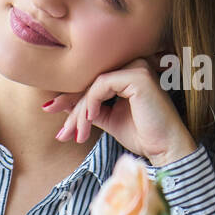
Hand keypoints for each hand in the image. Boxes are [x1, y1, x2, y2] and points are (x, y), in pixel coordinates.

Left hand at [41, 56, 197, 166]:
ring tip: (76, 134)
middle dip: (71, 108)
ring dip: (79, 112)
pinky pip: (101, 85)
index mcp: (128, 74)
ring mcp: (137, 67)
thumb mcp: (108, 119)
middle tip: (61, 132)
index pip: (92, 83)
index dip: (70, 98)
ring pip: (93, 85)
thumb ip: (89, 109)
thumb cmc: (142, 135)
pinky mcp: (138, 75)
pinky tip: (89, 119)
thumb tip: (60, 104)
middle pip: (90, 83)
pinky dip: (90, 103)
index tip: (50, 111)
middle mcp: (133, 65)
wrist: (165, 149)